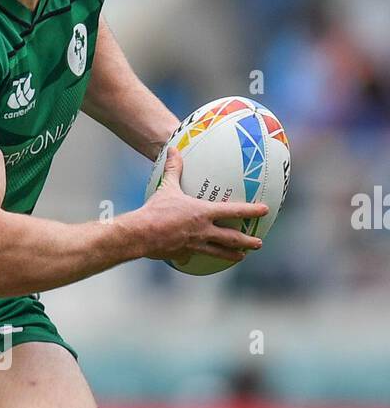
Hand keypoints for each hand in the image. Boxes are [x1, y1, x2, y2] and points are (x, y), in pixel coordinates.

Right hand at [135, 146, 269, 263]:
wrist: (142, 233)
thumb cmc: (156, 210)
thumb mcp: (167, 187)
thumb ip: (174, 169)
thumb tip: (173, 149)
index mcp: (204, 213)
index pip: (234, 211)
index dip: (252, 210)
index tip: (265, 211)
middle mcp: (204, 231)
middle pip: (232, 238)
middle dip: (248, 241)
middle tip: (258, 243)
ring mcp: (195, 245)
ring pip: (219, 252)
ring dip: (232, 255)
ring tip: (242, 257)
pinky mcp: (182, 254)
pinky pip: (191, 256)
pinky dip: (194, 257)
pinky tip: (195, 259)